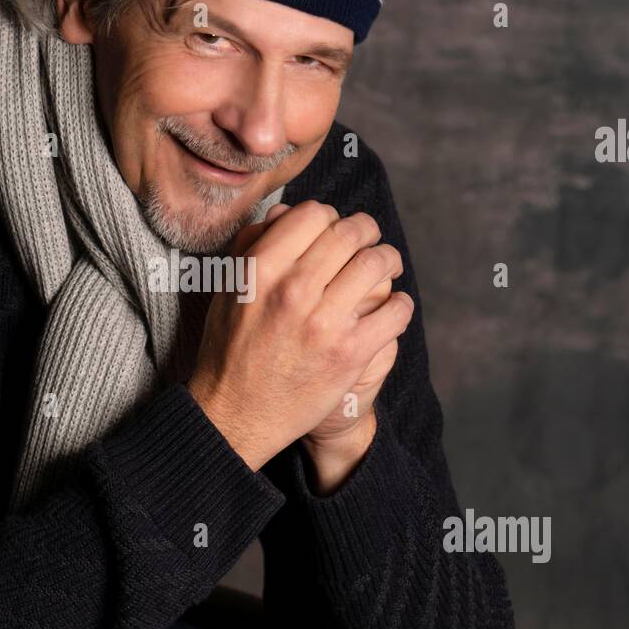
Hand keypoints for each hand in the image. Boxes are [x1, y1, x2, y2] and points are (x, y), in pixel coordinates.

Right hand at [186, 199, 413, 470]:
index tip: (334, 228)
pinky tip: (392, 308)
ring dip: (388, 260)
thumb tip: (285, 213)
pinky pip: (395, 311)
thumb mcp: (228, 291)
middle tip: (370, 240)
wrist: (234, 415)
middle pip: (349, 233)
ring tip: (387, 266)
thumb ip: (253, 246)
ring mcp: (324, 324)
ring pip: (377, 264)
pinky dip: (400, 304)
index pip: (313, 214)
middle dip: (366, 231)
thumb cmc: (229, 349)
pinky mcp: (350, 354)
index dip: (329, 216)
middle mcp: (292, 290)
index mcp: (260, 270)